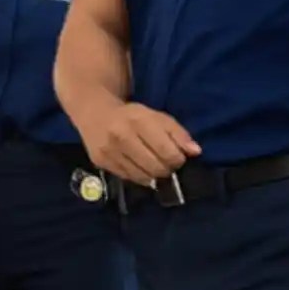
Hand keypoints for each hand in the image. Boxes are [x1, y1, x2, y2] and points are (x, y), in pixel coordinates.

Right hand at [74, 101, 200, 185]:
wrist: (93, 112)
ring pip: (143, 177)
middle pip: (157, 167)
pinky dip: (138, 176)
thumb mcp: (156, 116)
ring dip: (153, 175)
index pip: (168, 152)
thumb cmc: (130, 115)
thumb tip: (195, 152)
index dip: (179, 159)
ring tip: (153, 165)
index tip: (178, 156)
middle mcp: (121, 136)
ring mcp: (109, 151)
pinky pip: (128, 178)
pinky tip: (138, 166)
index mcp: (138, 120)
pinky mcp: (100, 162)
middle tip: (166, 163)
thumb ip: (177, 132)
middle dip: (167, 168)